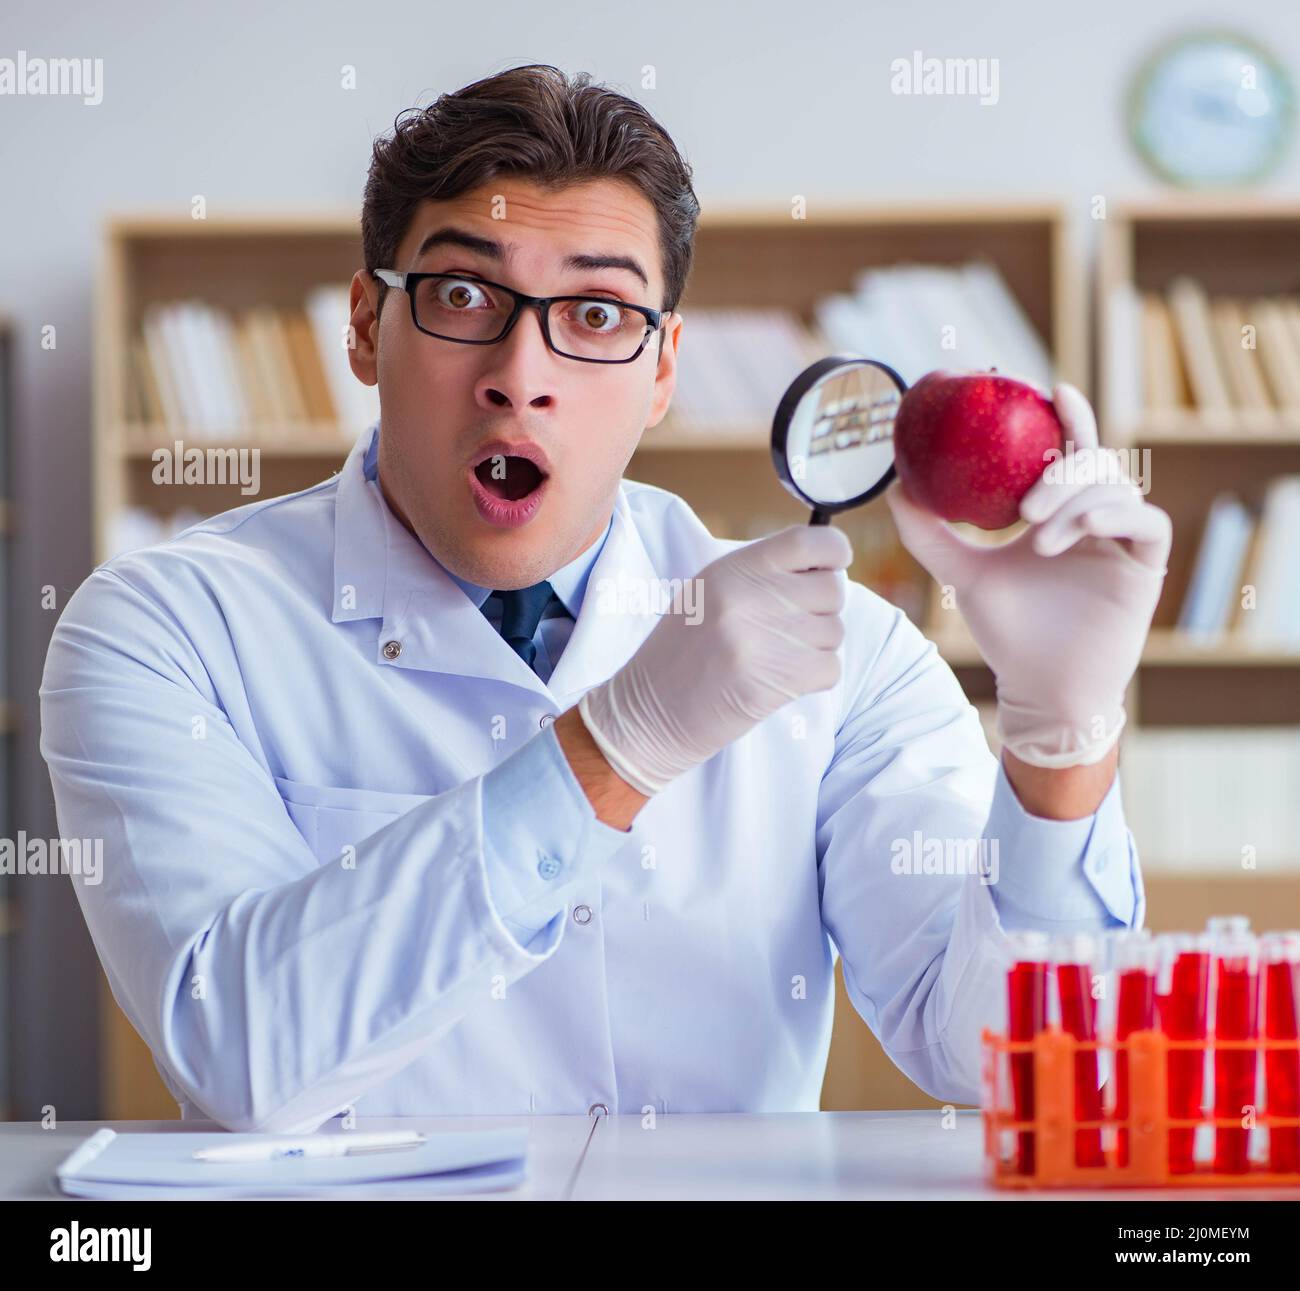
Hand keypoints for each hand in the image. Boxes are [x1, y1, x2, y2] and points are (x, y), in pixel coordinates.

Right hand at [578, 524, 852, 794]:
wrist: (647, 713)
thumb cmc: (680, 653)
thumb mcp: (708, 593)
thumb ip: (760, 575)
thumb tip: (825, 568)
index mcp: (733, 569)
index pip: (811, 541)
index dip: (834, 553)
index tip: (831, 567)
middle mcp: (751, 597)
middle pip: (832, 589)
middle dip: (820, 610)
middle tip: (787, 629)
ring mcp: (765, 639)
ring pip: (834, 632)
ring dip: (815, 648)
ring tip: (772, 658)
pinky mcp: (777, 680)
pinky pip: (830, 669)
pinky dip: (813, 679)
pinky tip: (777, 682)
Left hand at [885, 382, 1170, 768]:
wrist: (1036, 686)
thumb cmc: (1007, 630)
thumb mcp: (961, 572)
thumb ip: (928, 533)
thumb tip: (895, 488)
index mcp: (1059, 511)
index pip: (1070, 450)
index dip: (1068, 416)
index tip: (1049, 390)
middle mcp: (1096, 519)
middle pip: (1096, 463)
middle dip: (1063, 471)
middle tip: (1024, 506)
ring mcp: (1123, 542)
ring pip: (1117, 490)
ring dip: (1076, 502)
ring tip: (1038, 538)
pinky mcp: (1147, 568)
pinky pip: (1148, 523)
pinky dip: (1116, 515)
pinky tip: (1081, 529)